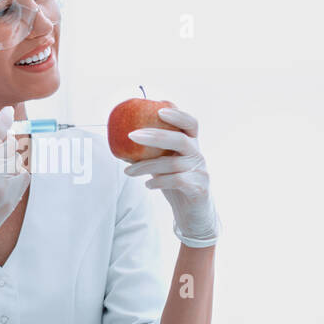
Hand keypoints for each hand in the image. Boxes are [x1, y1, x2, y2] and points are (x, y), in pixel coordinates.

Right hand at [0, 106, 29, 265]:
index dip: (5, 118)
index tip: (9, 112)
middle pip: (9, 144)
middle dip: (4, 142)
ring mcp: (1, 188)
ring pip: (16, 160)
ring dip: (8, 159)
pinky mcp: (9, 201)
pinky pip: (24, 177)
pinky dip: (18, 173)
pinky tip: (6, 177)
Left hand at [124, 106, 219, 245]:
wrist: (194, 214)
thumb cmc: (176, 184)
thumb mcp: (165, 164)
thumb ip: (153, 152)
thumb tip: (123, 140)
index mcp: (192, 145)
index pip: (191, 124)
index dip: (177, 115)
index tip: (159, 110)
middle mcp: (198, 155)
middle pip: (180, 140)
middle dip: (155, 135)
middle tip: (131, 135)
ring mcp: (200, 172)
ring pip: (172, 163)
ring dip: (146, 166)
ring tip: (128, 171)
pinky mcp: (199, 189)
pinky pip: (177, 181)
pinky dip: (159, 181)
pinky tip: (147, 184)